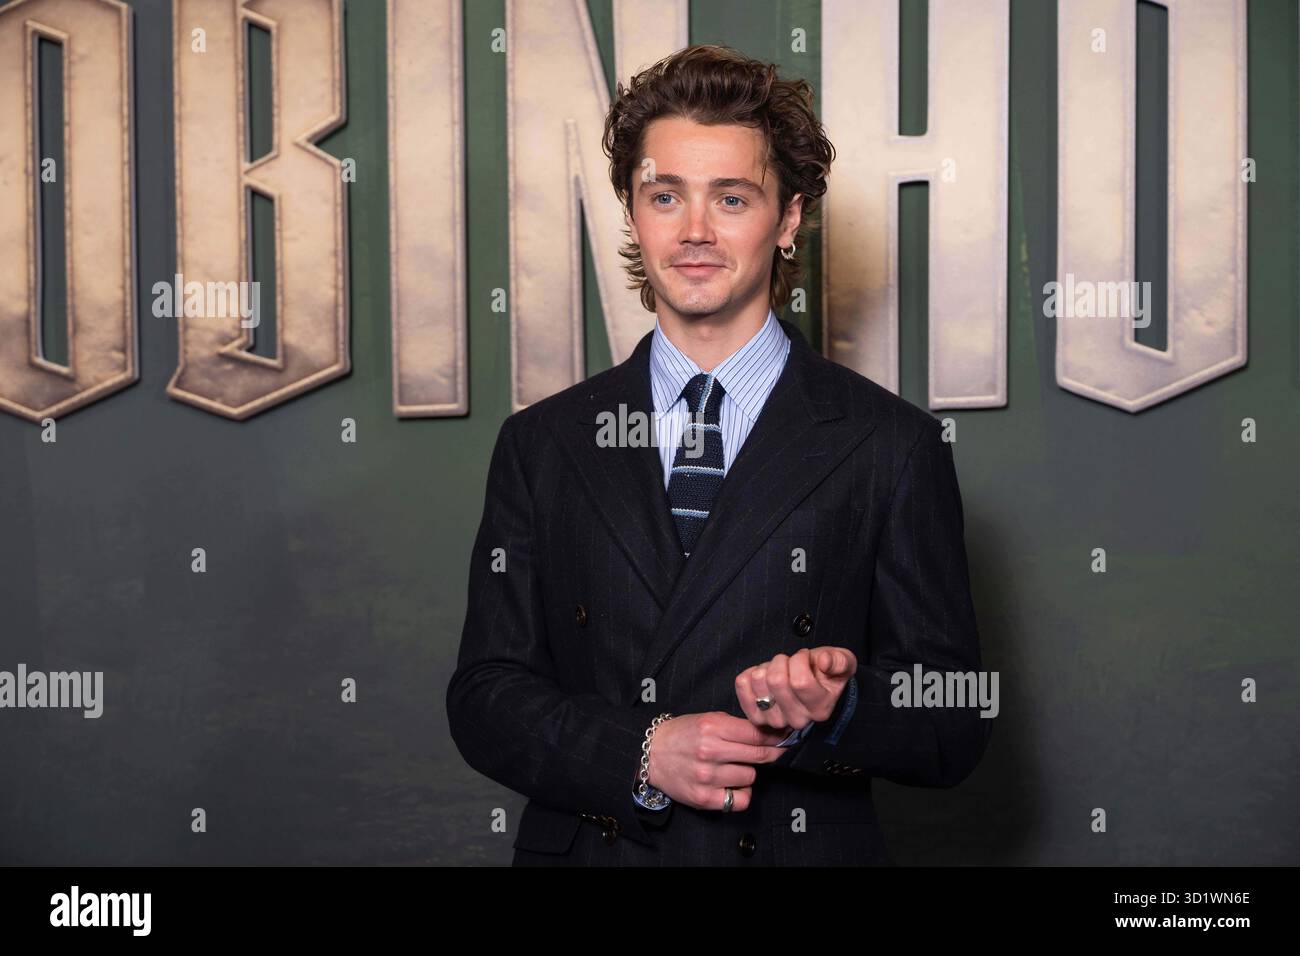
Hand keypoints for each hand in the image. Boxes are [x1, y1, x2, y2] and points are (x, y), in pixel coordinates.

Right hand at [644, 712, 789, 812]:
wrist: (650, 754)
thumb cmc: (681, 735)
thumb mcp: (707, 719)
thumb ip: (735, 726)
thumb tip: (769, 734)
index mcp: (712, 727)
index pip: (757, 734)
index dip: (775, 736)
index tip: (784, 738)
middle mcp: (711, 751)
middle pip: (760, 755)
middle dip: (771, 753)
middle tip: (775, 751)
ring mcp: (707, 776)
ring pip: (750, 777)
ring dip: (747, 772)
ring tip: (733, 767)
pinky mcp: (703, 798)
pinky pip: (739, 800)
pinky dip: (740, 794)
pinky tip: (732, 785)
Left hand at [734, 647, 857, 734]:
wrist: (810, 685)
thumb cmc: (825, 671)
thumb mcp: (842, 661)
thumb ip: (839, 660)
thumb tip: (824, 662)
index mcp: (821, 708)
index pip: (800, 681)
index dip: (800, 660)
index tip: (805, 657)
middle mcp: (798, 720)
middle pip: (776, 680)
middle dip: (782, 660)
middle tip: (790, 663)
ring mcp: (774, 720)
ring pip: (759, 679)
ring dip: (767, 666)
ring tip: (779, 670)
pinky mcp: (755, 716)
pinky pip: (742, 684)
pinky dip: (750, 672)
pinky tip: (764, 675)